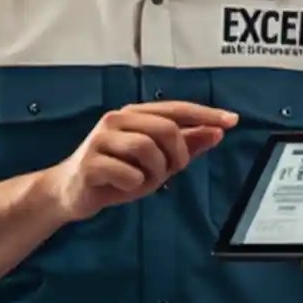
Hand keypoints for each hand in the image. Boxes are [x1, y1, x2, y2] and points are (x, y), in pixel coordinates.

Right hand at [53, 101, 237, 221]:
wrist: (70, 193)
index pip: (177, 109)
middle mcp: (117, 120)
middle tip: (171, 171)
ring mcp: (101, 139)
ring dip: (154, 172)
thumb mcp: (156, 161)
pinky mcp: (90, 162)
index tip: (232, 121)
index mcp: (135, 115)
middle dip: (177, 155)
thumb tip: (217, 132)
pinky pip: (128, 173)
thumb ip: (185, 145)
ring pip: (148, 149)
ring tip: (143, 181)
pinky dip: (134, 185)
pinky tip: (122, 186)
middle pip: (166, 129)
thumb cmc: (116, 174)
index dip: (206, 115)